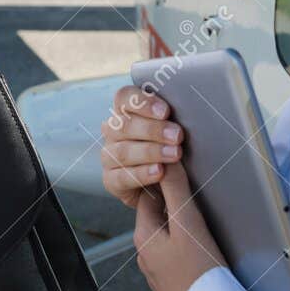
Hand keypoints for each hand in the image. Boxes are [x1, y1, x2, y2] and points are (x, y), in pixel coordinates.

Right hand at [100, 85, 184, 207]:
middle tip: (177, 136)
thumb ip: (173, 129)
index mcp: (128, 112)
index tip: (165, 111)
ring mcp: (110, 157)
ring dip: (150, 152)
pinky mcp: (111, 181)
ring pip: (122, 151)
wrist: (175, 192)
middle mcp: (114, 132)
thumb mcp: (179, 138)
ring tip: (174, 155)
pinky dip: (141, 174)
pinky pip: (120, 177)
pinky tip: (159, 172)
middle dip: (152, 130)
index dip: (142, 102)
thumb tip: (178, 123)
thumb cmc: (178, 156)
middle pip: (122, 125)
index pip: (123, 97)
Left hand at [134, 159, 225, 290]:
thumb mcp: (189, 225)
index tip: (180, 169)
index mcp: (143, 237)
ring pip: (169, 235)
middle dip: (176, 202)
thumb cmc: (201, 277)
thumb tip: (168, 161)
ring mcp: (159, 271)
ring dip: (184, 224)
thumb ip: (177, 192)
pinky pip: (178, 254)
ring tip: (206, 220)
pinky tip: (207, 247)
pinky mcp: (174, 283)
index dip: (163, 179)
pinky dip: (189, 245)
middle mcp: (146, 254)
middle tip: (199, 192)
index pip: (148, 195)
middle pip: (159, 214)